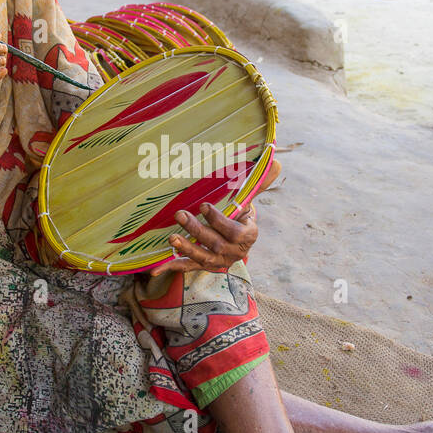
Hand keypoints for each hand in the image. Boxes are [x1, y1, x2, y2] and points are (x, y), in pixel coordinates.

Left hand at [148, 159, 281, 277]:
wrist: (239, 240)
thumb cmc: (241, 216)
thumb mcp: (250, 200)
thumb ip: (259, 184)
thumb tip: (276, 163)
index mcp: (248, 235)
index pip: (232, 229)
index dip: (218, 220)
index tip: (204, 206)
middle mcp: (235, 252)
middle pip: (215, 242)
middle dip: (197, 230)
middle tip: (180, 214)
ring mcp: (219, 261)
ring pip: (203, 256)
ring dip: (186, 248)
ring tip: (172, 238)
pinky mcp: (205, 265)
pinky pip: (189, 267)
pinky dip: (173, 267)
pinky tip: (156, 269)